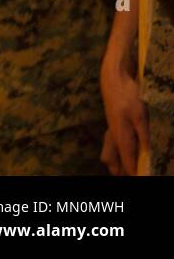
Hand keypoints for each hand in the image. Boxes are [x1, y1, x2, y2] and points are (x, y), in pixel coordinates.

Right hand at [100, 49, 148, 174]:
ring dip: (116, 163)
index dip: (133, 172)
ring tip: (120, 170)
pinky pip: (111, 144)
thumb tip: (147, 152)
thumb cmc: (127, 95)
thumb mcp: (140, 114)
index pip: (127, 160)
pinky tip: (122, 151)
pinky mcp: (113, 123)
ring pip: (110, 152)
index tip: (139, 179)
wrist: (113, 78)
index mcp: (121, 135)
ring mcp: (111, 129)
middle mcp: (114, 135)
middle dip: (119, 170)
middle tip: (129, 176)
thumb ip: (143, 134)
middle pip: (113, 160)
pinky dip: (116, 152)